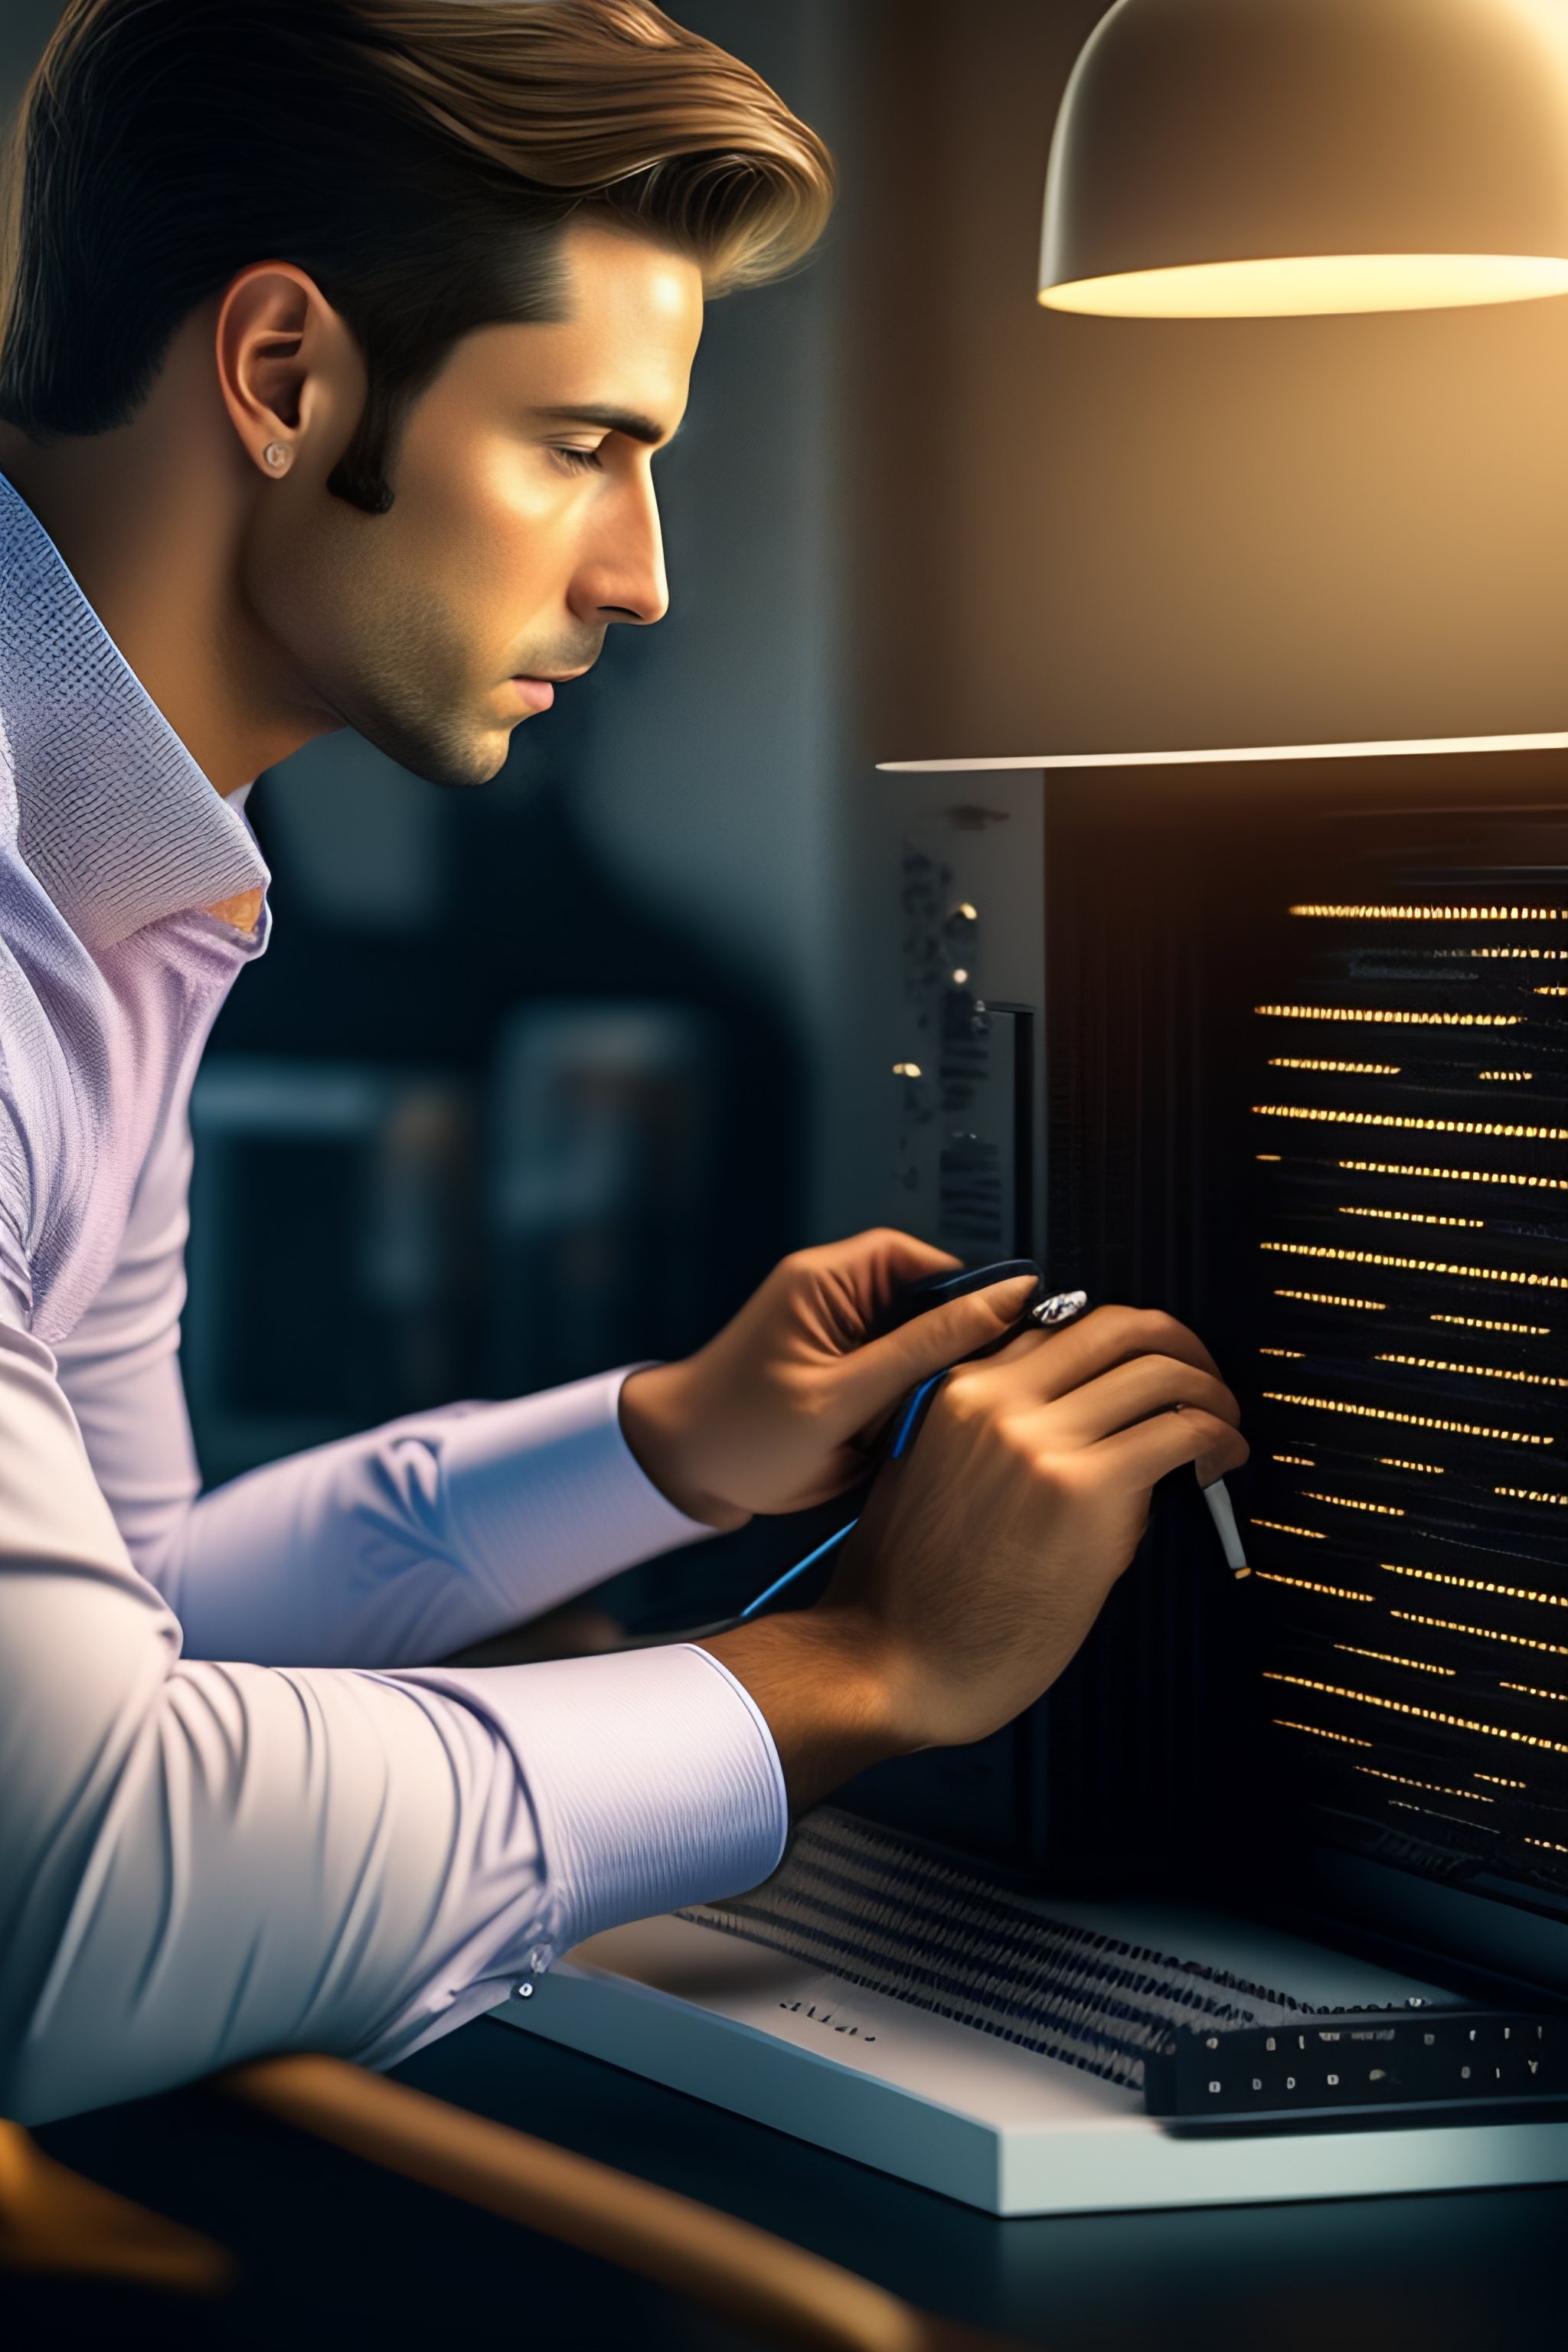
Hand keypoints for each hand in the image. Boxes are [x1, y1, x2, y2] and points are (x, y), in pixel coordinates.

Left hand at [618, 1230, 1038, 1529]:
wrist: (672, 1476)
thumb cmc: (740, 1433)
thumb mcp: (843, 1396)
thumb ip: (924, 1350)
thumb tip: (1003, 1303)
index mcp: (827, 1280)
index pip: (924, 1260)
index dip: (969, 1293)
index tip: (1010, 1334)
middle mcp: (833, 1299)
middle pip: (925, 1304)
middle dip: (948, 1351)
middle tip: (969, 1395)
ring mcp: (834, 1339)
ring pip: (915, 1348)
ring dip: (924, 1386)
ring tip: (918, 1422)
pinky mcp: (835, 1376)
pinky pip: (892, 1381)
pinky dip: (900, 1410)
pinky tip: (898, 1439)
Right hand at [701, 1306, 1246, 1804]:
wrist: (890, 1662)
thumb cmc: (911, 1590)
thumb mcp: (935, 1474)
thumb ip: (1000, 1431)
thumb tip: (1091, 1422)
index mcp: (956, 1388)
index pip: (1061, 1323)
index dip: (1122, 1342)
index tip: (1150, 1369)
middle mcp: (998, 1399)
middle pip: (1120, 1327)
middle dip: (1181, 1344)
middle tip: (1204, 1382)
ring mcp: (1042, 1441)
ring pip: (1160, 1370)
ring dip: (1209, 1390)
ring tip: (1223, 1427)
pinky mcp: (1085, 1492)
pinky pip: (1180, 1431)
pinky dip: (1219, 1437)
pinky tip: (1220, 1462)